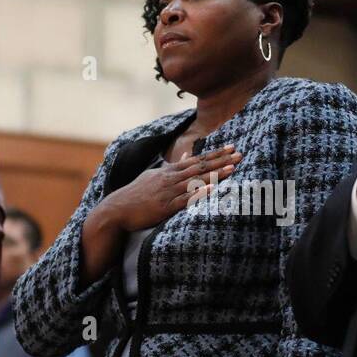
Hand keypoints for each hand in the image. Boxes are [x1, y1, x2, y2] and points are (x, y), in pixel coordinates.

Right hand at [98, 145, 240, 232]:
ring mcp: (168, 192)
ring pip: (196, 180)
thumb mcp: (154, 175)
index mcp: (170, 171)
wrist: (117, 209)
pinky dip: (198, 192)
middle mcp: (171, 178)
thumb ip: (172, 166)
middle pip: (200, 167)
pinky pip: (185, 199)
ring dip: (215, 174)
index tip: (231, 148)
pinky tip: (211, 188)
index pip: (197, 159)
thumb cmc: (137, 193)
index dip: (215, 154)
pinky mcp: (165, 207)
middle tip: (239, 154)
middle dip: (221, 160)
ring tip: (232, 168)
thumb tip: (187, 155)